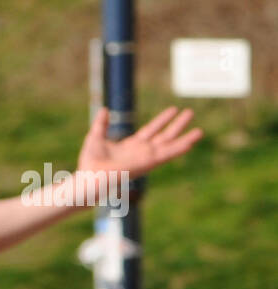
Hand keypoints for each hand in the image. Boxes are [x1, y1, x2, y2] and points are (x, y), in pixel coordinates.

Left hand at [75, 105, 202, 179]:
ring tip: (200, 131)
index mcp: (131, 146)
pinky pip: (165, 155)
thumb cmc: (89, 163)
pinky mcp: (146, 164)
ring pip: (169, 146)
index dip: (162, 120)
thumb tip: (104, 109)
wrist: (88, 178)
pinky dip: (178, 149)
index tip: (173, 109)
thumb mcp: (96, 137)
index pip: (151, 130)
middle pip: (164, 136)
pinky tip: (190, 143)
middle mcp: (141, 153)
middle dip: (177, 125)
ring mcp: (145, 158)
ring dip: (184, 138)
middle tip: (190, 112)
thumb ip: (101, 124)